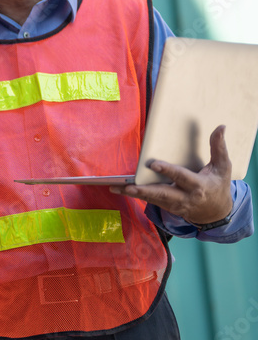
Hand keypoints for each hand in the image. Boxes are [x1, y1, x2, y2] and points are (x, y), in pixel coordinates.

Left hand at [111, 125, 233, 225]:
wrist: (216, 212)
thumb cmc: (218, 185)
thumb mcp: (223, 167)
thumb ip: (219, 148)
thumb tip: (221, 127)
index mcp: (198, 186)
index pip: (182, 177)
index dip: (168, 171)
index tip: (154, 164)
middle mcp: (185, 197)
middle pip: (163, 194)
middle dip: (145, 191)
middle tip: (129, 186)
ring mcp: (175, 204)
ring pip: (152, 199)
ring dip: (134, 193)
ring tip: (115, 187)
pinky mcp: (167, 207)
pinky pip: (149, 200)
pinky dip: (134, 195)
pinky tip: (118, 189)